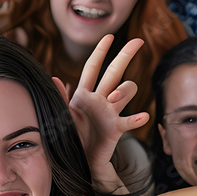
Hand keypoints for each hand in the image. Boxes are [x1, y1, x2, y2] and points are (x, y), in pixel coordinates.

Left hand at [54, 35, 148, 177]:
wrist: (79, 159)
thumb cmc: (70, 135)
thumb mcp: (61, 115)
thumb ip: (59, 97)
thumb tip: (53, 78)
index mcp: (84, 94)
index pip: (93, 67)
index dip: (100, 51)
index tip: (109, 36)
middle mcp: (100, 99)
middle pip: (115, 72)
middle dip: (125, 55)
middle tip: (138, 40)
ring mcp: (110, 112)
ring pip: (127, 90)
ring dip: (123, 90)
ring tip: (112, 98)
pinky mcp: (116, 128)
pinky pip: (129, 121)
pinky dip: (136, 119)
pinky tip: (142, 117)